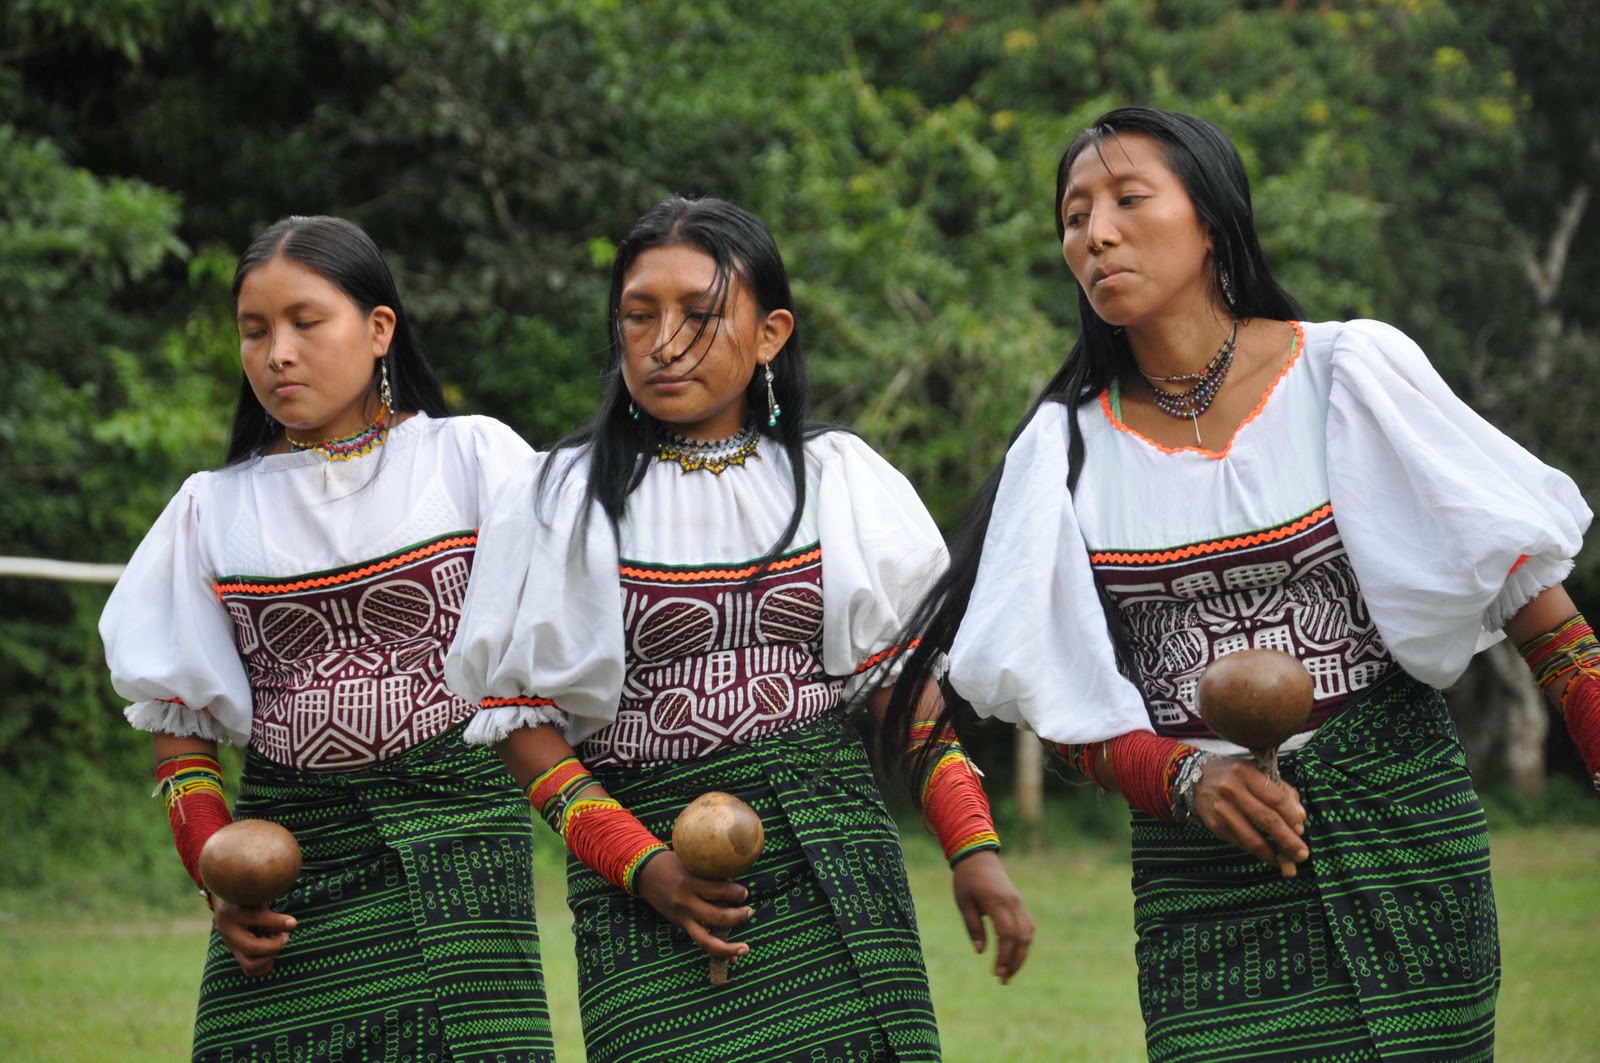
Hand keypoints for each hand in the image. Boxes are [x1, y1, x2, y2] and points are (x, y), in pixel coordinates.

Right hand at [210, 896, 296, 976]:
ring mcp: (231, 946)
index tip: (293, 923)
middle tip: (285, 936)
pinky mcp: (236, 954)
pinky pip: (251, 971)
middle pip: (252, 948)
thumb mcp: (258, 900)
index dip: (278, 923)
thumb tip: (292, 925)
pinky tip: (272, 952)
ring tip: (278, 943)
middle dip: (274, 946)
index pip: (258, 920)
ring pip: (250, 964)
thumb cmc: (249, 899)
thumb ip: (272, 915)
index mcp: (233, 913)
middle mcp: (228, 933)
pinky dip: (265, 965)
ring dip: (270, 957)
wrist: (229, 902)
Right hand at [633, 850, 753, 962]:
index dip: (737, 893)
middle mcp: (686, 903)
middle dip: (739, 917)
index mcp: (691, 883)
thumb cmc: (673, 862)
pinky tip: (731, 958)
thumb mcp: (692, 861)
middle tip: (749, 911)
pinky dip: (717, 951)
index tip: (744, 893)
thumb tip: (737, 881)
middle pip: (718, 917)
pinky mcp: (680, 924)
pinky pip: (700, 941)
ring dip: (729, 947)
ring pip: (707, 940)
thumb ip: (711, 873)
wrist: (644, 873)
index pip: (721, 891)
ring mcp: (682, 917)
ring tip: (745, 948)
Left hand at [950, 849, 1033, 983]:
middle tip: (1003, 980)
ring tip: (1009, 972)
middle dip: (1014, 962)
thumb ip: (974, 927)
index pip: (1007, 936)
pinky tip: (1015, 955)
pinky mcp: (1020, 903)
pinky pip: (1028, 926)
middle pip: (1022, 938)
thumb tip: (981, 952)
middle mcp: (1013, 904)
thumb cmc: (967, 880)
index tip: (996, 973)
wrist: (978, 857)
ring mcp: (1019, 903)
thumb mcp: (964, 903)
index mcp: (997, 903)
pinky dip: (1024, 943)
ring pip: (1028, 934)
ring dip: (1021, 955)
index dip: (1004, 957)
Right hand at [1193, 756, 1308, 876]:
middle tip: (1302, 854)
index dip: (1291, 817)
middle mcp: (1231, 790)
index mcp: (1246, 773)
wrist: (1196, 779)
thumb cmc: (1234, 776)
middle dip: (1287, 840)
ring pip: (1252, 837)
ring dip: (1272, 853)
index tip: (1302, 830)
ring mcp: (1221, 810)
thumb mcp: (1257, 773)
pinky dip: (1257, 852)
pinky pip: (1240, 842)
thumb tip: (1300, 817)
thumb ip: (1281, 791)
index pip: (1275, 798)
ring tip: (1288, 864)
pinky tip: (1269, 855)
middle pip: (1267, 819)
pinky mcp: (1215, 826)